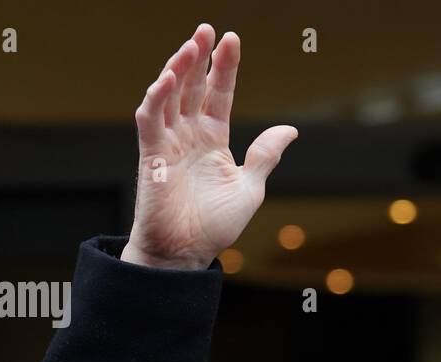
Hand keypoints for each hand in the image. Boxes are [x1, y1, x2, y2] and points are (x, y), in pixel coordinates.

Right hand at [122, 23, 297, 269]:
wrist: (186, 254)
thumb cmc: (215, 225)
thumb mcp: (250, 187)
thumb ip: (265, 155)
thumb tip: (291, 130)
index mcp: (213, 140)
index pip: (219, 95)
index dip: (225, 68)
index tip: (232, 39)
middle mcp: (189, 136)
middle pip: (192, 87)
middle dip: (199, 57)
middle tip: (206, 29)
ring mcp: (168, 143)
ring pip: (169, 96)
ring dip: (178, 69)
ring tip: (190, 45)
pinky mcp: (151, 156)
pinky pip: (150, 119)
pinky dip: (156, 97)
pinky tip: (167, 78)